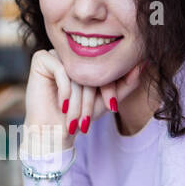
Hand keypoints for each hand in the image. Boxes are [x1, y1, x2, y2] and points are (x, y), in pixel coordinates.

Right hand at [25, 49, 147, 141]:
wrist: (53, 131)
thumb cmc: (80, 117)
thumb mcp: (108, 101)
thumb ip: (127, 83)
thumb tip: (142, 63)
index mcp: (89, 60)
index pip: (105, 67)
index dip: (109, 88)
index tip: (111, 107)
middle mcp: (73, 54)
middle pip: (89, 70)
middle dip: (90, 99)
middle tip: (86, 121)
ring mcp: (57, 54)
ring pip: (75, 72)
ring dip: (77, 100)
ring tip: (73, 118)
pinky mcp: (41, 58)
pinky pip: (60, 69)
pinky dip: (64, 90)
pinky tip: (62, 104)